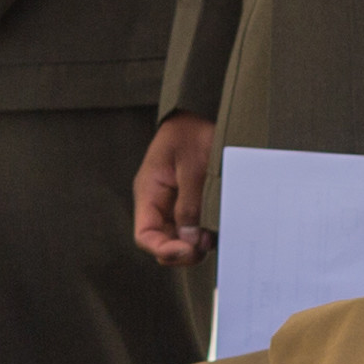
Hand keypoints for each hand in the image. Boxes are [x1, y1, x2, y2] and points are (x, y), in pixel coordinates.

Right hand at [132, 114, 217, 265]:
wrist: (201, 113)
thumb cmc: (191, 132)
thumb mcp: (192, 167)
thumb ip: (189, 204)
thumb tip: (189, 239)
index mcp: (149, 193)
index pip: (145, 235)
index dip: (163, 249)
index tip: (187, 250)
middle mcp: (159, 203)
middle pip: (163, 241)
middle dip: (183, 250)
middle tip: (205, 245)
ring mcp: (175, 204)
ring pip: (180, 238)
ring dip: (196, 243)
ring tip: (214, 235)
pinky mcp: (192, 202)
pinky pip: (195, 226)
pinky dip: (206, 232)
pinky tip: (218, 227)